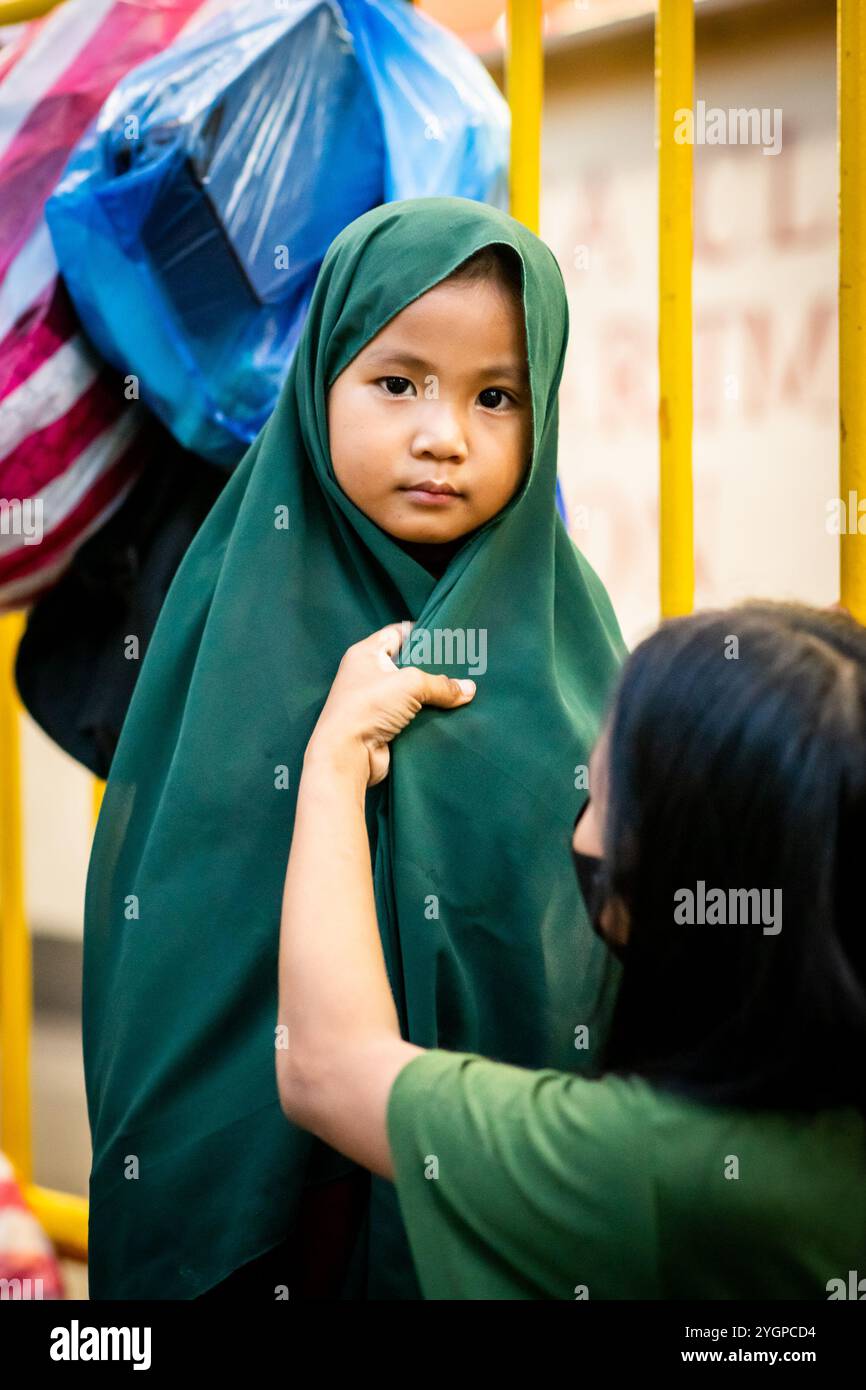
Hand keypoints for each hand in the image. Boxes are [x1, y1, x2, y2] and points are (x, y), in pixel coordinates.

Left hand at [307, 621, 475, 786]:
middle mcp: (369, 674)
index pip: (397, 633)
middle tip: (463, 664)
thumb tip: (469, 689)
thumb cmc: (369, 706)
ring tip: (463, 689)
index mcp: (366, 653)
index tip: (448, 635)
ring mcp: (376, 701)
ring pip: (412, 692)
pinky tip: (452, 713)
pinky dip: (429, 715)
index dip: (421, 632)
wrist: (347, 755)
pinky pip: (412, 715)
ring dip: (433, 695)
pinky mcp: (384, 725)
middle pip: (408, 664)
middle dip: (434, 667)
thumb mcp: (410, 684)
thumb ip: (441, 684)